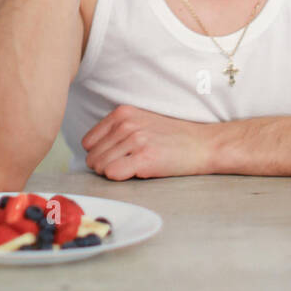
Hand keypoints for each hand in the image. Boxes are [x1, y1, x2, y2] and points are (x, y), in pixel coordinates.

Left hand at [82, 103, 216, 178]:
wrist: (202, 144)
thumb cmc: (172, 137)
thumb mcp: (141, 121)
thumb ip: (116, 130)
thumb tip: (92, 150)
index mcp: (122, 113)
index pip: (88, 142)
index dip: (100, 153)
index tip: (116, 157)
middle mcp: (126, 124)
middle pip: (92, 156)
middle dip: (105, 165)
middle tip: (127, 164)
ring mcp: (135, 140)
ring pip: (100, 167)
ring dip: (114, 173)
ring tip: (134, 167)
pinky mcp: (144, 158)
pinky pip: (112, 174)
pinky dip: (120, 178)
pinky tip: (137, 172)